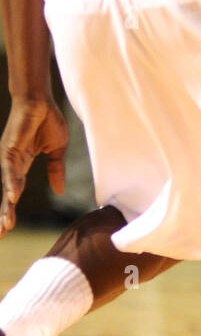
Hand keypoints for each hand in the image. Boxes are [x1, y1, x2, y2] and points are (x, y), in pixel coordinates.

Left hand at [0, 98, 67, 235]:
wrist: (40, 100)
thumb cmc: (47, 120)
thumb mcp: (56, 150)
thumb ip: (56, 170)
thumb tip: (60, 190)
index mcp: (21, 166)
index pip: (15, 192)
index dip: (9, 210)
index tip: (6, 229)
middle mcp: (11, 164)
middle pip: (6, 195)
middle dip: (3, 215)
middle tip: (1, 235)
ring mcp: (9, 157)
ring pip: (7, 186)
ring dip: (5, 206)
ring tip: (6, 224)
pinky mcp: (10, 148)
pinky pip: (11, 169)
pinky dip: (12, 183)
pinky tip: (12, 197)